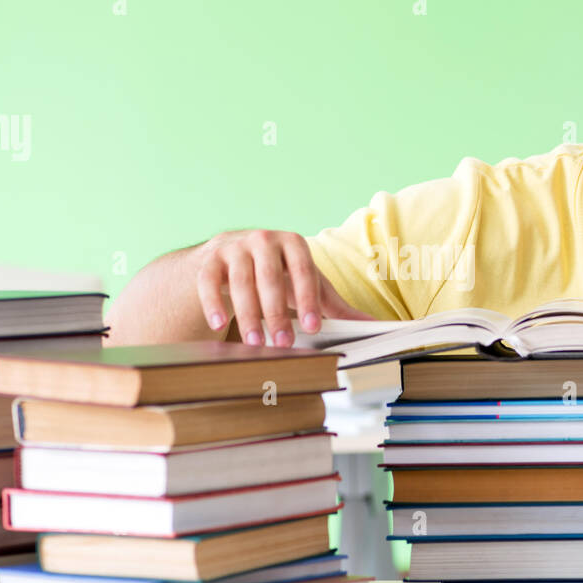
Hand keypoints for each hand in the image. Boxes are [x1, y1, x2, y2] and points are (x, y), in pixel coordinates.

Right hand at [195, 230, 374, 346]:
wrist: (231, 255)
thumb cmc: (277, 273)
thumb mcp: (305, 284)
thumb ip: (335, 305)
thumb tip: (374, 324)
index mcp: (292, 243)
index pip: (303, 270)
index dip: (308, 298)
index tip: (314, 327)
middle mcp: (263, 239)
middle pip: (270, 277)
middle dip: (277, 312)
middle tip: (283, 343)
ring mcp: (234, 247)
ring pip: (239, 281)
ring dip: (247, 314)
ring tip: (255, 342)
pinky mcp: (210, 260)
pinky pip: (209, 281)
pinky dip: (213, 302)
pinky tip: (219, 325)